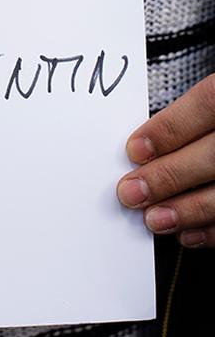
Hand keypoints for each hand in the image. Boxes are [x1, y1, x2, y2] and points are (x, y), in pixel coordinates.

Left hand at [117, 74, 214, 246]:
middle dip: (168, 176)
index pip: (207, 103)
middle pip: (214, 154)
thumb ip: (189, 119)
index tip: (135, 150)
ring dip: (189, 210)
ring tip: (154, 219)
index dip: (169, 128)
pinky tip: (188, 233)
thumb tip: (142, 148)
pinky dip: (214, 230)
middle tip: (131, 192)